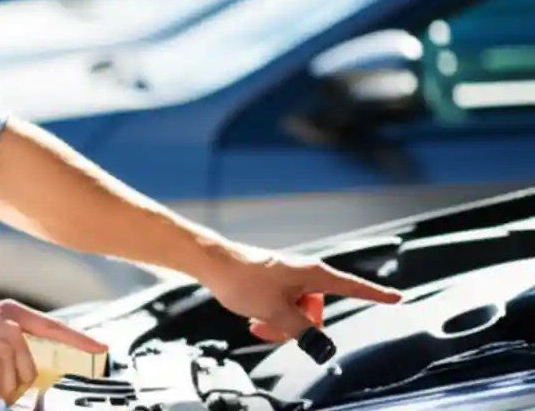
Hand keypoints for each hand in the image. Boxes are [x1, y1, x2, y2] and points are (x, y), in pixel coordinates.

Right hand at [0, 299, 106, 402]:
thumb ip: (6, 338)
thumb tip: (24, 367)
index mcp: (11, 313)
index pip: (54, 326)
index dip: (80, 340)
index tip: (101, 348)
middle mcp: (12, 325)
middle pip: (30, 371)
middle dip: (7, 382)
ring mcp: (4, 341)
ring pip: (13, 384)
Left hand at [201, 242, 401, 341]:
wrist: (212, 263)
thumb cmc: (243, 280)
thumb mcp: (276, 313)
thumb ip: (303, 332)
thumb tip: (323, 346)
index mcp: (313, 274)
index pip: (352, 287)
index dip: (375, 295)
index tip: (397, 297)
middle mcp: (305, 273)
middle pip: (318, 312)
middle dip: (299, 328)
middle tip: (270, 328)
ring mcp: (289, 278)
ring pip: (299, 313)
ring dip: (282, 324)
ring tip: (257, 323)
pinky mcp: (275, 283)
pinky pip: (284, 307)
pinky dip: (273, 316)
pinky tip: (254, 318)